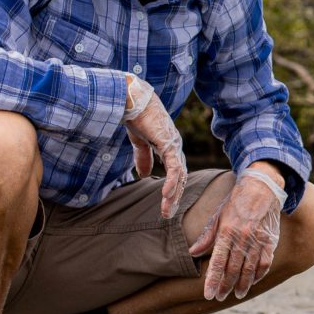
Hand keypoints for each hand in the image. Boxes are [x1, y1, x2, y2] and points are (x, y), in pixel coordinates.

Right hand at [123, 74, 186, 218]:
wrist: (133, 100)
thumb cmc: (137, 117)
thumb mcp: (139, 142)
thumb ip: (143, 158)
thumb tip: (144, 176)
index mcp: (169, 147)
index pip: (175, 172)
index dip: (172, 189)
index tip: (165, 206)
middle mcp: (175, 146)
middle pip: (180, 177)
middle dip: (174, 197)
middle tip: (167, 214)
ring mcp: (173, 144)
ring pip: (179, 175)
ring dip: (173, 194)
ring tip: (166, 210)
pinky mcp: (168, 143)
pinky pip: (173, 167)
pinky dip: (171, 182)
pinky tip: (166, 195)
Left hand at [189, 166, 284, 301]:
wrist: (263, 187)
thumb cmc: (236, 202)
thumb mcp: (218, 215)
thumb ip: (206, 236)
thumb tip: (192, 253)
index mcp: (226, 231)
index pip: (217, 262)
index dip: (213, 280)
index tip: (209, 294)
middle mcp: (242, 237)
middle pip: (233, 269)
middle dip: (226, 286)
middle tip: (220, 297)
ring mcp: (258, 240)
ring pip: (250, 268)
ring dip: (243, 284)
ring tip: (237, 294)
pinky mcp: (270, 240)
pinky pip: (265, 262)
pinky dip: (259, 274)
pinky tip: (254, 281)